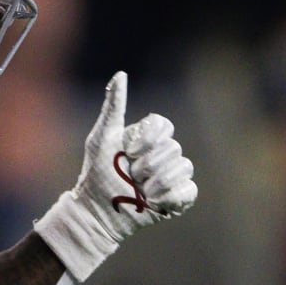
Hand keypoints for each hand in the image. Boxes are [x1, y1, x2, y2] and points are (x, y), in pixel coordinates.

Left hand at [34, 71, 196, 280]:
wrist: (98, 210)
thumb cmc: (96, 173)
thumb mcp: (102, 137)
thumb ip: (114, 106)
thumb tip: (121, 74)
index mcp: (147, 137)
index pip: (163, 125)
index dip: (147, 139)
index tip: (127, 150)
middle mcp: (163, 153)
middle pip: (173, 147)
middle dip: (147, 164)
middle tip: (129, 174)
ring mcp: (173, 175)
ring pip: (183, 167)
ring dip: (156, 181)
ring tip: (139, 190)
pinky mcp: (180, 197)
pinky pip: (189, 190)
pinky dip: (170, 196)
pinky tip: (153, 201)